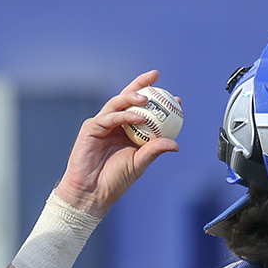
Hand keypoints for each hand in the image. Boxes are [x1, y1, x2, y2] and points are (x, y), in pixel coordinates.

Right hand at [52, 72, 181, 218]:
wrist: (93, 191)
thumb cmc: (115, 179)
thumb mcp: (140, 163)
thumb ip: (155, 150)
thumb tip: (175, 144)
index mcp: (129, 130)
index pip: (144, 110)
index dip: (158, 101)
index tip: (176, 99)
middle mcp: (116, 123)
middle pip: (128, 98)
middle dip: (141, 84)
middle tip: (156, 77)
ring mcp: (103, 123)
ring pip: (118, 103)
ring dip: (132, 97)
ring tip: (147, 98)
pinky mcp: (91, 127)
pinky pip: (109, 117)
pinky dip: (124, 115)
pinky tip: (138, 117)